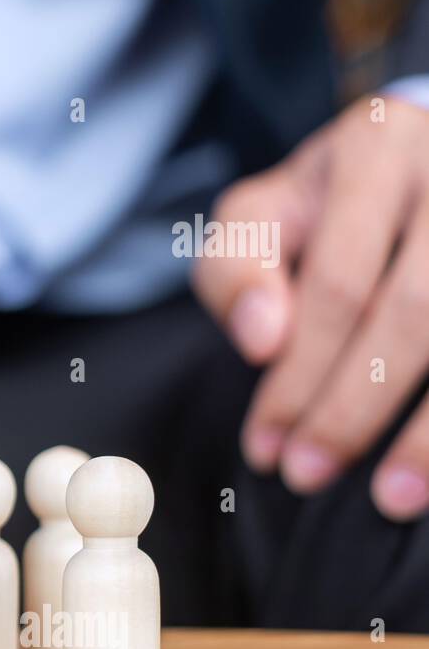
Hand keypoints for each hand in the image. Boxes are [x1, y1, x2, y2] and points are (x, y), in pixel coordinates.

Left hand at [194, 95, 428, 519]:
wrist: (425, 154)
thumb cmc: (332, 203)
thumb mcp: (264, 214)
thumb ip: (237, 268)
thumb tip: (263, 340)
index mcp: (377, 148)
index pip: (336, 285)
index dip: (298, 377)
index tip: (264, 449)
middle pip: (412, 315)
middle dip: (352, 410)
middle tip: (307, 476)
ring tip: (389, 500)